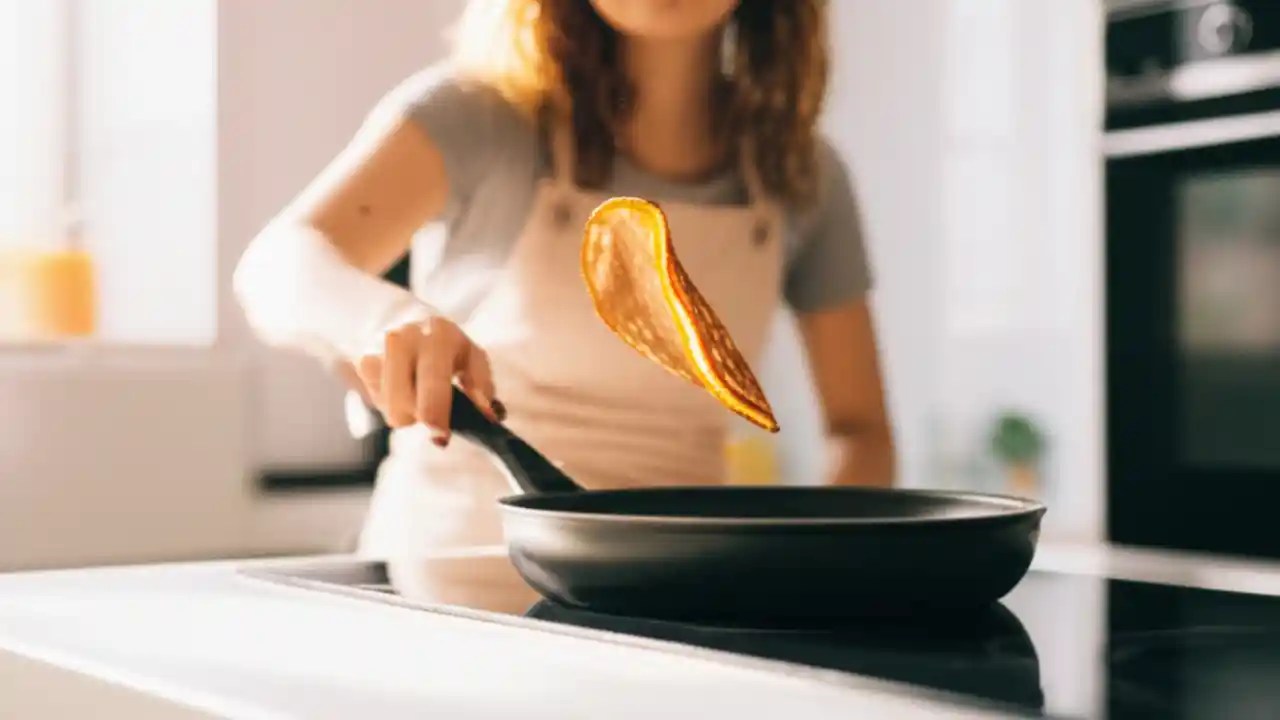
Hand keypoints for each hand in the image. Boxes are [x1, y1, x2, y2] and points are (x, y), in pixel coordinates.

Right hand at [354, 316, 502, 445]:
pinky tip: (399, 388)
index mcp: (438, 336)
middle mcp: (404, 340)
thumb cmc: (446, 345)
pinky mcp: (363, 363)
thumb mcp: (471, 355)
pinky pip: (377, 403)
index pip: (433, 384)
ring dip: (406, 412)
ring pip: (390, 410)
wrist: (402, 318)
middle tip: (434, 421)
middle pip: (403, 406)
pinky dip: (390, 403)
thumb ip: (483, 384)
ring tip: (417, 395)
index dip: (437, 417)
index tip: (441, 439)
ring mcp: (379, 350)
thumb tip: (490, 414)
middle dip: (419, 418)